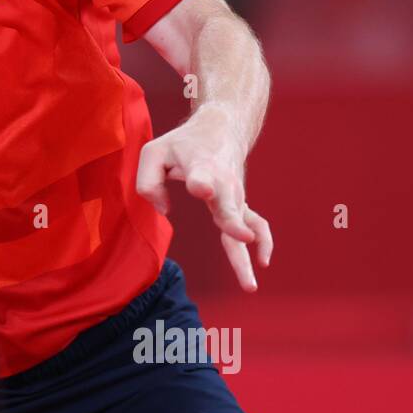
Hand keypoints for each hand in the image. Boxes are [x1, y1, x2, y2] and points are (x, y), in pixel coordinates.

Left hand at [136, 104, 272, 291]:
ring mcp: (234, 194)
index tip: (202, 189)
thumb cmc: (182, 144)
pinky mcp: (240, 202)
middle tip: (243, 238)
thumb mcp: (154, 152)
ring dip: (248, 251)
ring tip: (249, 284)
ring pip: (245, 222)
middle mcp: (222, 182)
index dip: (201, 183)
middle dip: (234, 220)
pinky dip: (264, 242)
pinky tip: (261, 265)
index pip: (201, 175)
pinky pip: (257, 223)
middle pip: (229, 203)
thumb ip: (148, 181)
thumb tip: (164, 211)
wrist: (221, 129)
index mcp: (199, 165)